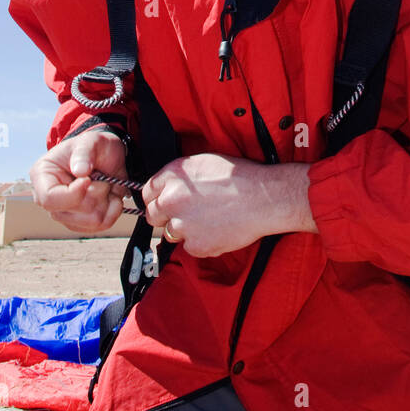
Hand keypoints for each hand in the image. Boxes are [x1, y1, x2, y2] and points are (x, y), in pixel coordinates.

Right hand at [30, 127, 128, 233]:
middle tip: (99, 175)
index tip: (89, 179)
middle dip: (96, 192)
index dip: (73, 193)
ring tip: (104, 183)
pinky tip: (109, 194)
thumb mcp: (89, 141)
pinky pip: (103, 224)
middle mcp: (50, 200)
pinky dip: (113, 208)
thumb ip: (83, 153)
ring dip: (107, 200)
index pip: (49, 199)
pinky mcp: (82, 223)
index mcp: (42, 177)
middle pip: (75, 213)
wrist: (106, 155)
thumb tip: (80, 171)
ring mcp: (65, 215)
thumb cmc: (93, 146)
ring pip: (93, 221)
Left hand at [141, 153, 316, 257]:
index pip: (146, 192)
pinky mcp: (195, 245)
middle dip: (165, 216)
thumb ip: (180, 177)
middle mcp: (172, 199)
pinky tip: (217, 230)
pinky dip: (201, 242)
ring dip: (184, 230)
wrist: (263, 198)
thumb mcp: (204, 162)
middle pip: (153, 215)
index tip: (163, 203)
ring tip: (208, 221)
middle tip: (186, 214)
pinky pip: (189, 247)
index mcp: (173, 175)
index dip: (157, 198)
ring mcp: (182, 224)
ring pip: (170, 233)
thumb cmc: (240, 177)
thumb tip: (168, 187)